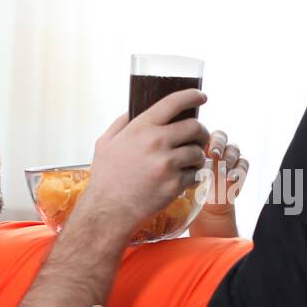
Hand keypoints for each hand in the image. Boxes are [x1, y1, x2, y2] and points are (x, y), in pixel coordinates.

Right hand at [75, 88, 209, 238]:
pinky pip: (195, 174)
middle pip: (195, 127)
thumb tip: (136, 109)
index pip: (173, 102)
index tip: (201, 97)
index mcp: (141, 128)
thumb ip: (122, 122)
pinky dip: (192, 176)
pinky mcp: (175, 184)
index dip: (192, 96)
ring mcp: (167, 164)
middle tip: (198, 138)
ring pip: (198, 152)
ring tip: (187, 162)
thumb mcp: (105, 142)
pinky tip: (182, 179)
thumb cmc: (106, 177)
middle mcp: (156, 142)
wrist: (108, 211)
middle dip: (201, 132)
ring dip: (196, 156)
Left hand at [189, 128, 247, 237]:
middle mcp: (214, 150)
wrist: (205, 210)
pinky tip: (231, 179)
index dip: (204, 138)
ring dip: (229, 159)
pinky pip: (243, 164)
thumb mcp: (180, 179)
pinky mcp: (239, 170)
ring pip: (234, 149)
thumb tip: (171, 159)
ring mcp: (228, 159)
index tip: (201, 149)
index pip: (203, 133)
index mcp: (198, 147)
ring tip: (222, 172)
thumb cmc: (188, 194)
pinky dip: (239, 170)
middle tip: (214, 155)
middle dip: (218, 144)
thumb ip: (178, 167)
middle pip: (221, 136)